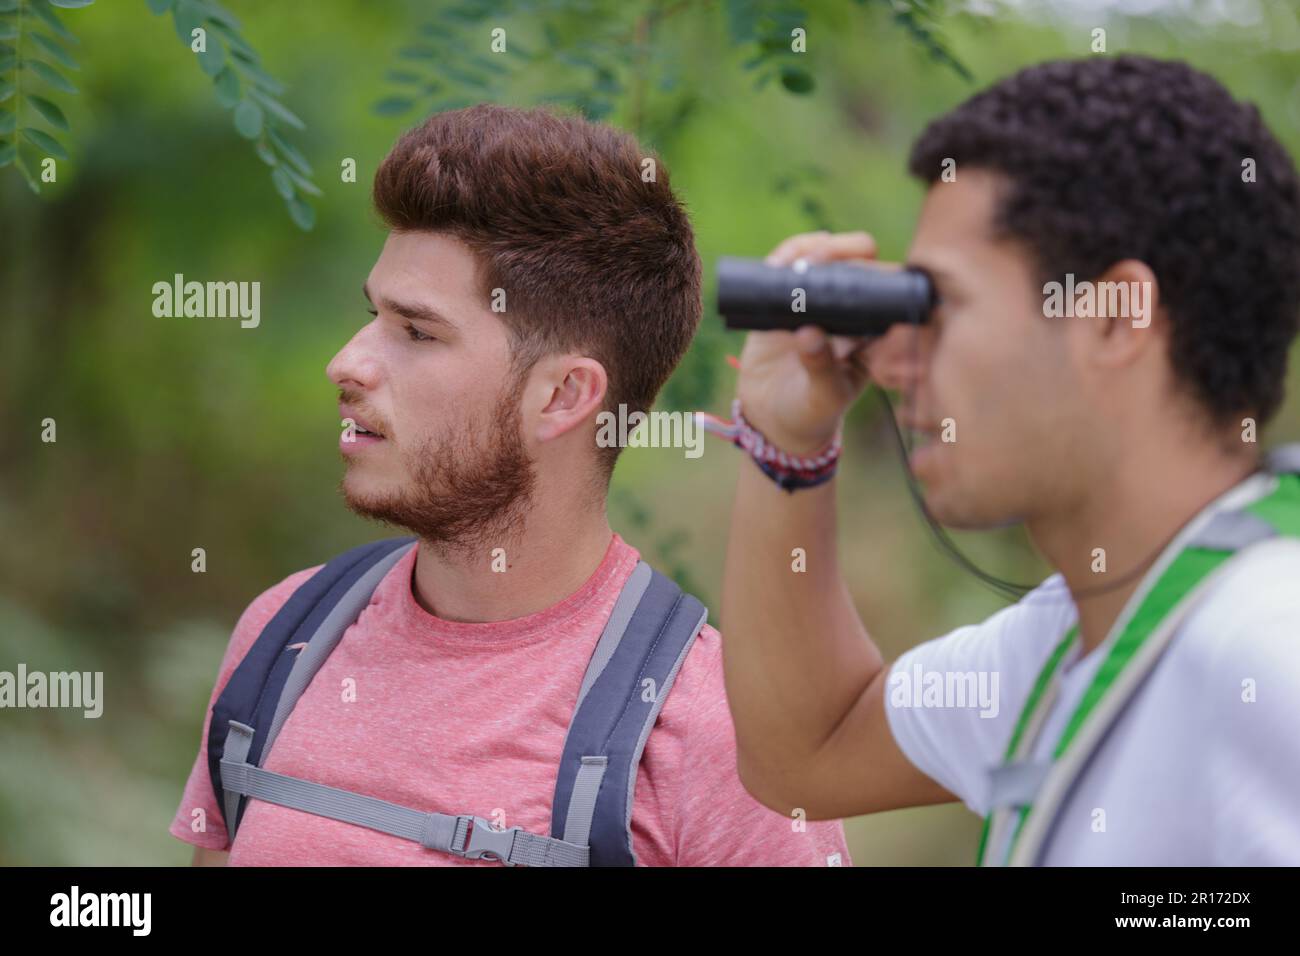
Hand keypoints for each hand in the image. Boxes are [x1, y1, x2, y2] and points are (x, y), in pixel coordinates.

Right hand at [735, 231, 897, 453]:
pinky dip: (783, 257)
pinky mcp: (784, 298)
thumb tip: (810, 333)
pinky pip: (787, 265)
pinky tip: (776, 265)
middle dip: (840, 253)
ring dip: (810, 248)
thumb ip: (821, 368)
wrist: (773, 418)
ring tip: (792, 264)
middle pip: (856, 260)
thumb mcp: (823, 397)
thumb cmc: (811, 412)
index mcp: (870, 330)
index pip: (883, 288)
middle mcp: (847, 309)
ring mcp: (816, 300)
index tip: (853, 277)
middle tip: (815, 263)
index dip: (874, 273)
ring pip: (822, 253)